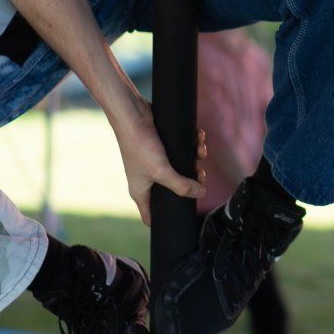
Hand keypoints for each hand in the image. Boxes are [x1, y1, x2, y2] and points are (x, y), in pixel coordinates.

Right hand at [112, 98, 207, 225]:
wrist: (132, 113)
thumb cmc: (140, 145)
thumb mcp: (162, 170)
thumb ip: (181, 185)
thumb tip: (201, 193)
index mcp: (141, 191)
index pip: (151, 216)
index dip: (165, 220)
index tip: (181, 217)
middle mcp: (147, 179)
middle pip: (174, 190)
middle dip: (191, 181)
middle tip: (200, 174)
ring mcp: (154, 162)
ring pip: (181, 168)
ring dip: (195, 158)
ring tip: (200, 150)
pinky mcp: (162, 147)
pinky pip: (181, 150)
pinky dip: (192, 144)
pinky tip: (198, 137)